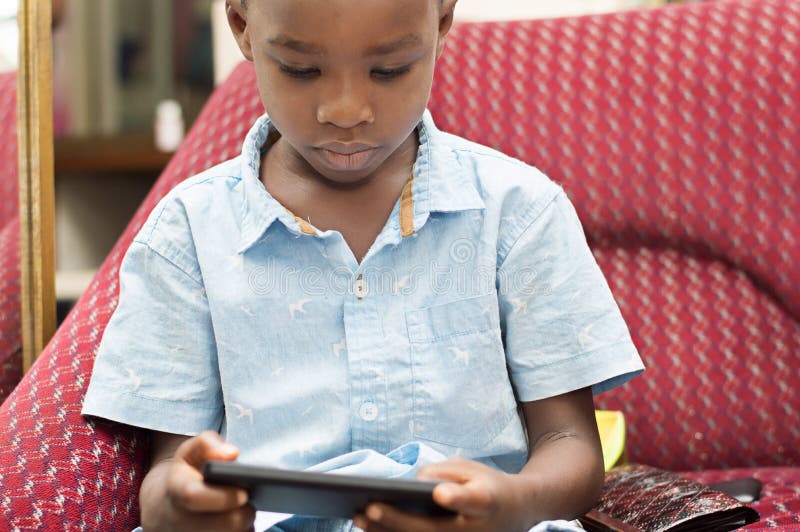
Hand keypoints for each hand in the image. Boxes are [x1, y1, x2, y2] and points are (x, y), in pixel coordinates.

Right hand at [140, 431, 255, 531]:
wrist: (166, 506)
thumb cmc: (187, 474)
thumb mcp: (191, 451)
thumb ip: (208, 443)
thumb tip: (232, 454)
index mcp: (177, 490)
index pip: (195, 497)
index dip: (223, 497)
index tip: (244, 492)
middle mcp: (181, 521)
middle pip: (226, 524)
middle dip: (245, 511)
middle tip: (250, 499)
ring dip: (244, 522)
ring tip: (243, 508)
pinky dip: (241, 531)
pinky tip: (238, 519)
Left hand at [353, 457, 527, 531]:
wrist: (514, 513)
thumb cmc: (486, 485)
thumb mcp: (471, 469)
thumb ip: (444, 473)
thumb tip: (414, 482)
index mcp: (486, 501)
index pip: (474, 500)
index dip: (456, 498)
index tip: (440, 493)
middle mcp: (474, 529)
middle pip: (433, 529)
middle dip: (398, 520)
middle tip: (369, 508)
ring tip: (359, 518)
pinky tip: (370, 529)